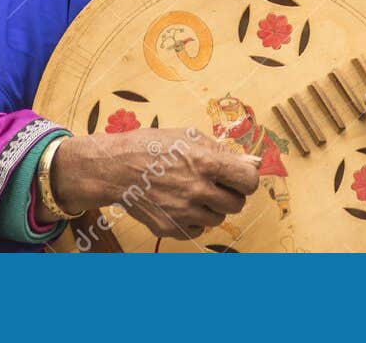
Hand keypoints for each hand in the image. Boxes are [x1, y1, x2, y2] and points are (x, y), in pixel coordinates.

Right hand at [49, 128, 259, 239]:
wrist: (116, 168)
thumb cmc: (151, 146)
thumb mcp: (188, 136)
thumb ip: (219, 151)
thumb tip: (246, 163)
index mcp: (206, 163)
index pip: (249, 182)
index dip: (247, 180)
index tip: (240, 178)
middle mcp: (198, 190)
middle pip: (237, 204)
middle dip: (230, 194)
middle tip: (216, 185)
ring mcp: (184, 212)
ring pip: (217, 219)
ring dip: (211, 208)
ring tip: (193, 192)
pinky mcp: (170, 228)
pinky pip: (197, 230)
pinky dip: (193, 220)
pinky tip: (180, 204)